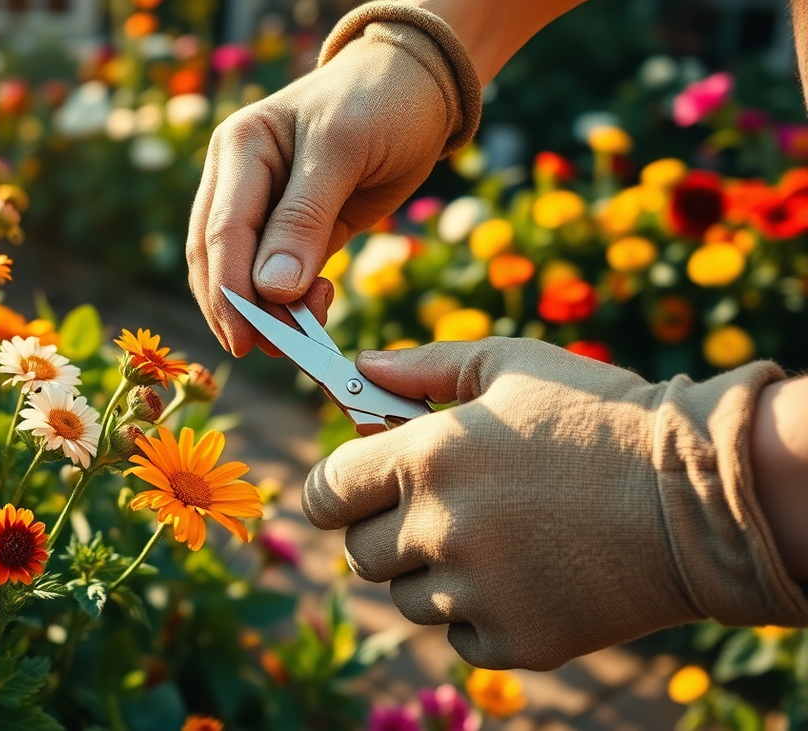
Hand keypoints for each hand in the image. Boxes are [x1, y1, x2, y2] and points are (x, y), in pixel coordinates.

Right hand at [186, 27, 454, 355]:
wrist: (420, 84)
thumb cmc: (383, 102)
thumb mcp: (345, 149)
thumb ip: (304, 219)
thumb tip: (270, 291)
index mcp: (239, 148)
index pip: (221, 232)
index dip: (230, 291)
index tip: (250, 340)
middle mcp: (237, 179)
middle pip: (217, 260)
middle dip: (242, 311)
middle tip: (275, 352)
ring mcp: (261, 206)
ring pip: (241, 275)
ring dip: (266, 314)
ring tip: (304, 336)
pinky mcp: (292, 230)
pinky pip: (276, 277)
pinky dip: (290, 304)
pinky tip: (318, 307)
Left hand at [302, 338, 804, 669]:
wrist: (701, 494)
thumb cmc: (601, 415)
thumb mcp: (512, 364)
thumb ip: (424, 366)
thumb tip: (360, 367)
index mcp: (425, 457)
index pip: (324, 493)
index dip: (332, 491)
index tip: (350, 491)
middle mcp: (438, 528)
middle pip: (360, 553)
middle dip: (385, 531)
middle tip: (437, 510)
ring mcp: (477, 591)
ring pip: (407, 599)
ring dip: (432, 573)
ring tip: (494, 539)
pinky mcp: (517, 640)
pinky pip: (460, 637)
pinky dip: (480, 614)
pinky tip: (525, 575)